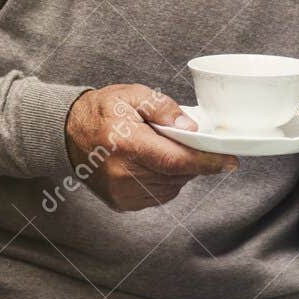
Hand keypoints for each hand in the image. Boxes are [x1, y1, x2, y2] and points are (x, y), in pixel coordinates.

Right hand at [64, 85, 237, 211]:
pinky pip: (158, 195)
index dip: (207, 162)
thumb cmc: (102, 111)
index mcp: (127, 144)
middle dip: (193, 160)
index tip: (230, 162)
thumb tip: (191, 128)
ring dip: (178, 170)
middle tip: (190, 141)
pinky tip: (154, 163)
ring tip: (164, 148)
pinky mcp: (122, 204)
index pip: (176, 160)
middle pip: (177, 174)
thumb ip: (163, 108)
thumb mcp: (132, 95)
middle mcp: (124, 174)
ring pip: (171, 187)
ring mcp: (122, 193)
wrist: (67, 134)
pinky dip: (165, 180)